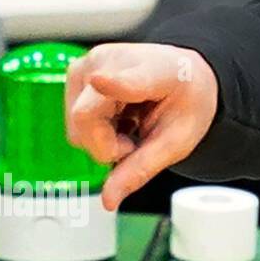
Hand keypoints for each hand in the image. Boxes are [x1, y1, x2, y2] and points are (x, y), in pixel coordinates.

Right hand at [65, 43, 218, 211]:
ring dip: (103, 138)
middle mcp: (113, 60)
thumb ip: (142, 168)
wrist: (185, 73)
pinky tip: (119, 115)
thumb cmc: (185, 100)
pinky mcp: (75, 72)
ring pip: (76, 128)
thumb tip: (109, 200)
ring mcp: (89, 63)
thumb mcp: (177, 141)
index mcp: (155, 70)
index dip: (112, 84)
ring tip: (131, 122)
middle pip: (86, 123)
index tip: (99, 79)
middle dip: (109, 146)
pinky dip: (96, 128)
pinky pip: (74, 122)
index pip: (125, 79)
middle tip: (137, 138)